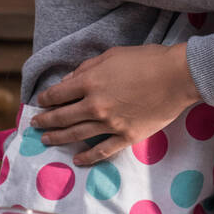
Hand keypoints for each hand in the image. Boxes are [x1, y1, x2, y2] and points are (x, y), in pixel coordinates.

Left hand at [31, 42, 200, 164]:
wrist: (178, 77)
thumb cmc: (147, 60)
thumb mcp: (112, 55)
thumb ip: (87, 68)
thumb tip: (69, 81)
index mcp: (90, 82)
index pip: (58, 94)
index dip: (46, 99)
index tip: (40, 102)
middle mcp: (95, 105)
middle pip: (63, 117)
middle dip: (45, 121)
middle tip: (35, 124)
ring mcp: (110, 124)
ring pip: (76, 134)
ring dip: (58, 138)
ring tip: (46, 140)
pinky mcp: (126, 136)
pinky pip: (101, 150)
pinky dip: (88, 156)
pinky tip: (77, 159)